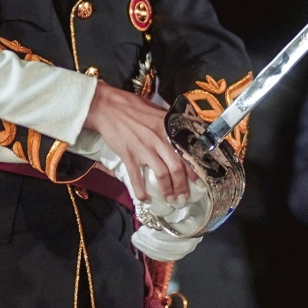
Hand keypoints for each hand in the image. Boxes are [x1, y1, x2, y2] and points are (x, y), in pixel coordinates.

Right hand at [84, 82, 187, 201]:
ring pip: (161, 174)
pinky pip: (136, 177)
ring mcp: (143, 148)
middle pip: (177, 167)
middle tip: (185, 197)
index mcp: (168, 127)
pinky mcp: (128, 155)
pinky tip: (144, 199)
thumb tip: (183, 129)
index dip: (195, 169)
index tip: (201, 182)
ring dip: (167, 190)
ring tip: (171, 200)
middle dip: (183, 186)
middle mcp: (159, 139)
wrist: (107, 106)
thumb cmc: (132, 106)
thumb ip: (170, 121)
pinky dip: (141, 190)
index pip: (187, 151)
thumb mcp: (156, 109)